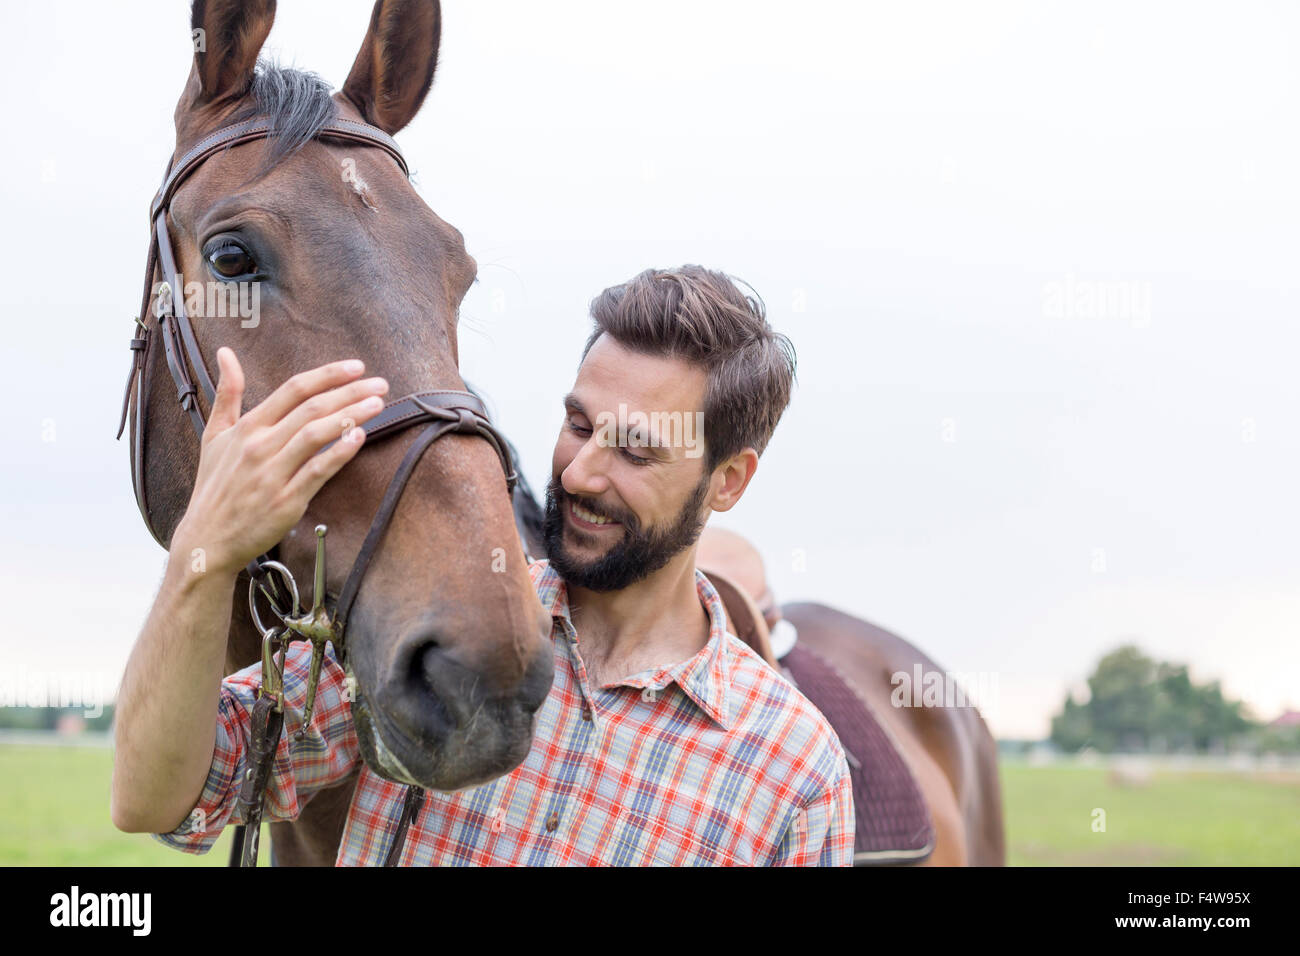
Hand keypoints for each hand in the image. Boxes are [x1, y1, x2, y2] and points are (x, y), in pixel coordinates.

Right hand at [171, 347, 387, 577]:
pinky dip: (338, 453)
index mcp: (247, 427)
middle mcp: (260, 446)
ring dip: (350, 416)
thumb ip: (226, 393)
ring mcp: (273, 473)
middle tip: (380, 384)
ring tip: (377, 405)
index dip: (328, 375)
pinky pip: (317, 471)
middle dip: (349, 392)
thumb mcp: (214, 435)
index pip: (293, 390)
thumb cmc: (215, 486)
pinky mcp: (286, 501)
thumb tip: (225, 352)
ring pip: (315, 435)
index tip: (356, 367)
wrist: (206, 538)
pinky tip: (359, 437)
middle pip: (311, 408)